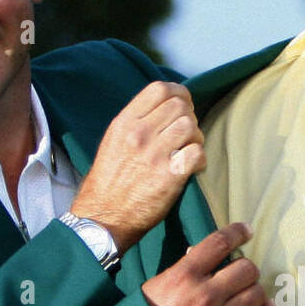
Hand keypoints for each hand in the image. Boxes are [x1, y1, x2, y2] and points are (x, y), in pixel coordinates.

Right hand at [71, 82, 204, 250]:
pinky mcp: (169, 177)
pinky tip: (193, 167)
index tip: (183, 105)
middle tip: (186, 134)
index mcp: (124, 122)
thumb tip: (165, 108)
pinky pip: (197, 153)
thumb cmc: (109, 181)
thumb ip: (137, 122)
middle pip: (180, 106)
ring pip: (191, 127)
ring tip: (188, 151)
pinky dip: (201, 159)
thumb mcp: (114, 141)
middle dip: (190, 117)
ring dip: (196, 138)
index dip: (179, 93)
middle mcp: (138, 134)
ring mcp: (154, 155)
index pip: (159, 89)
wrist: (103, 216)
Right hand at [141, 221, 278, 305]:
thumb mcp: (161, 281)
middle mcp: (205, 297)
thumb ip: (188, 265)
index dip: (238, 232)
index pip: (220, 243)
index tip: (246, 230)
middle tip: (237, 274)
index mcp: (185, 276)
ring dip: (254, 290)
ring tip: (245, 293)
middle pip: (247, 268)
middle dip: (244, 268)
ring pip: (258, 293)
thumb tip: (215, 251)